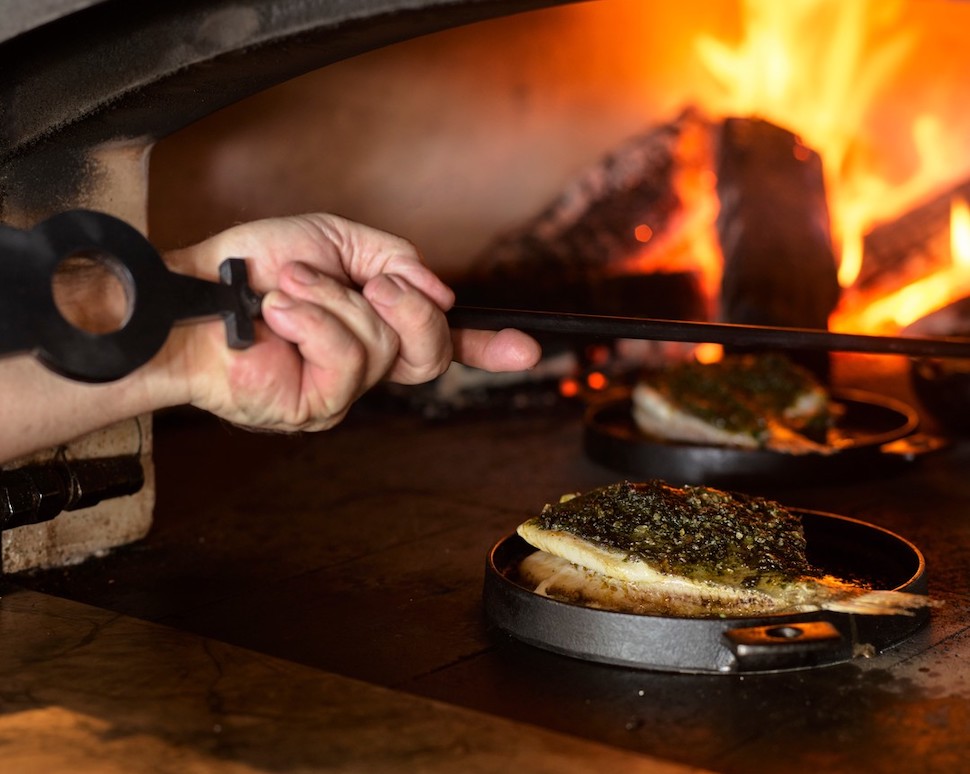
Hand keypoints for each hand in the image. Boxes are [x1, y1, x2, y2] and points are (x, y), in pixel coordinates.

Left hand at [157, 213, 540, 431]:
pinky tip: (280, 314)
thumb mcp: (335, 240)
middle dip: (409, 306)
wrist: (194, 294)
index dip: (487, 347)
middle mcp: (366, 363)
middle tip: (374, 284)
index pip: (442, 344)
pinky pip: (348, 360)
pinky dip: (314, 321)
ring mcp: (342, 391)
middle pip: (432, 350)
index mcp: (374, 324)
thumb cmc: (251, 268)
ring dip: (333, 301)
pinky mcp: (316, 407)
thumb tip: (440, 292)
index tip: (526, 348)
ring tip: (288, 289)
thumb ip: (394, 257)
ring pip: (386, 347)